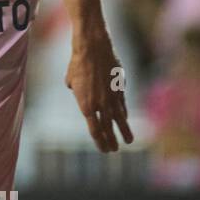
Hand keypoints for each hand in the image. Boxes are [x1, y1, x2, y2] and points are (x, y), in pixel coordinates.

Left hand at [65, 36, 133, 152]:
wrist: (93, 49)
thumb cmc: (77, 64)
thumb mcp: (71, 80)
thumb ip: (76, 90)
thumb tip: (76, 90)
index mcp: (86, 105)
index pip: (95, 129)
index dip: (100, 141)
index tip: (104, 149)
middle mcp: (100, 104)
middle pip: (108, 128)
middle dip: (111, 141)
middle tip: (114, 150)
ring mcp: (112, 97)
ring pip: (120, 119)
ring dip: (125, 131)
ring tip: (128, 141)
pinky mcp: (121, 88)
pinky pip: (123, 104)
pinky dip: (124, 113)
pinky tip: (125, 119)